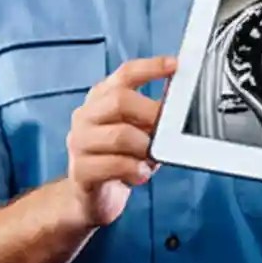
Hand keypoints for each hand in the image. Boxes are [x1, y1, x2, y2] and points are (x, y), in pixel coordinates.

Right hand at [66, 55, 176, 227]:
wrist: (93, 197)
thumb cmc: (121, 159)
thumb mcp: (141, 132)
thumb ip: (154, 115)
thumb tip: (182, 101)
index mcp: (101, 98)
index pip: (125, 74)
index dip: (150, 67)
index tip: (175, 65)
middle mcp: (86, 115)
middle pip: (119, 100)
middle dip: (150, 113)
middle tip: (167, 129)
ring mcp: (79, 142)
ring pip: (119, 135)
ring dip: (144, 147)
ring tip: (150, 159)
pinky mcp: (80, 170)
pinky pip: (113, 164)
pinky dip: (134, 170)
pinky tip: (140, 174)